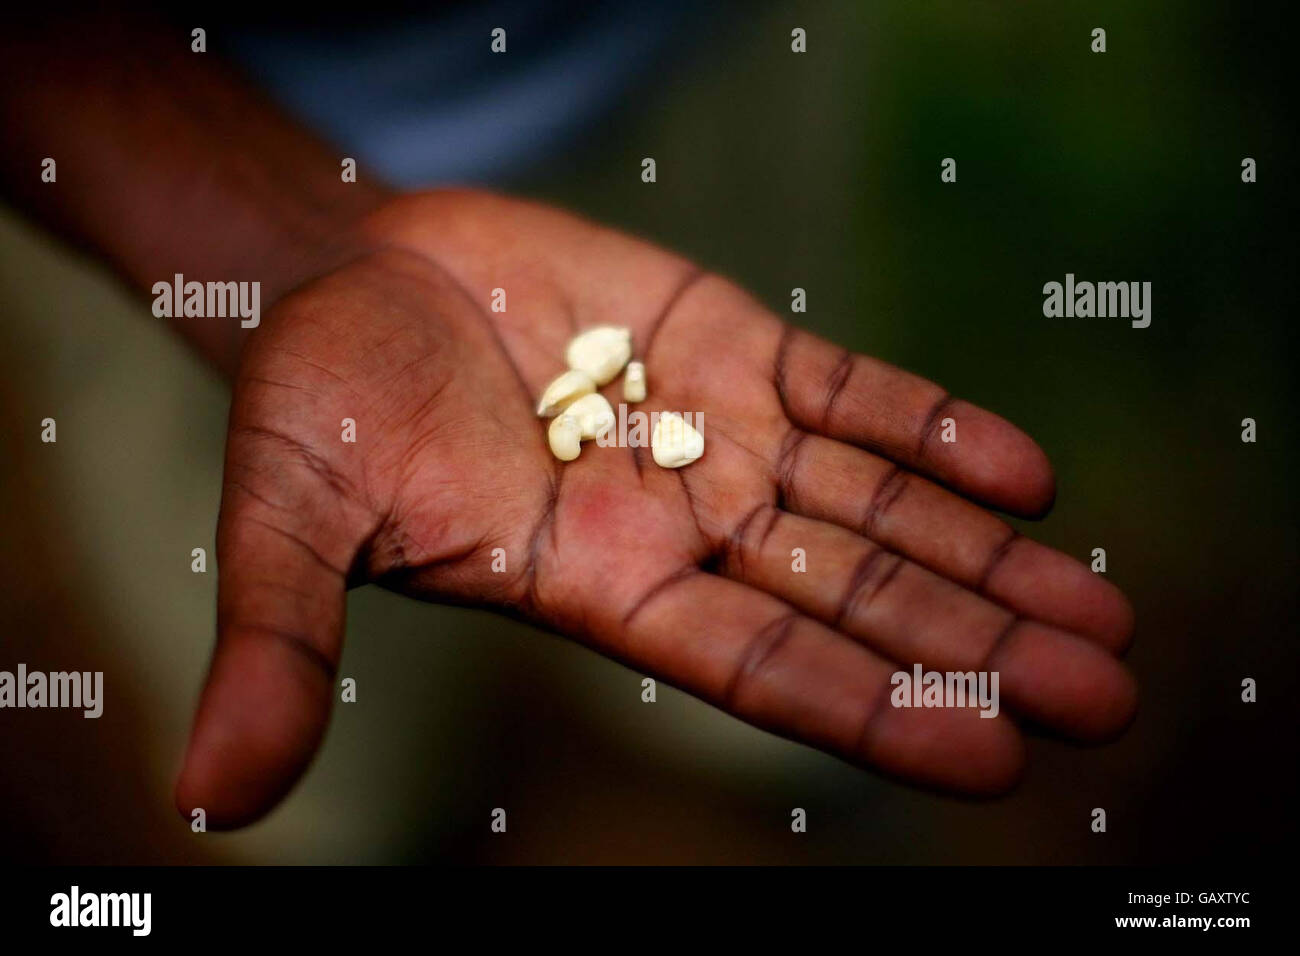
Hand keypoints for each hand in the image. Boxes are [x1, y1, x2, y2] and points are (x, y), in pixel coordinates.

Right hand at [176, 189, 1135, 827]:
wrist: (350, 276)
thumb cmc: (315, 404)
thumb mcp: (284, 523)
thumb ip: (278, 651)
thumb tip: (210, 797)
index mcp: (594, 586)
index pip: (756, 670)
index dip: (872, 709)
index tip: (994, 756)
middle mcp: (678, 526)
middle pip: (851, 599)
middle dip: (976, 645)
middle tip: (1105, 697)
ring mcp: (717, 434)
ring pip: (876, 507)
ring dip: (988, 554)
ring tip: (1101, 610)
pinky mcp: (733, 344)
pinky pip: (853, 391)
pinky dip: (933, 428)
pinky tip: (1025, 472)